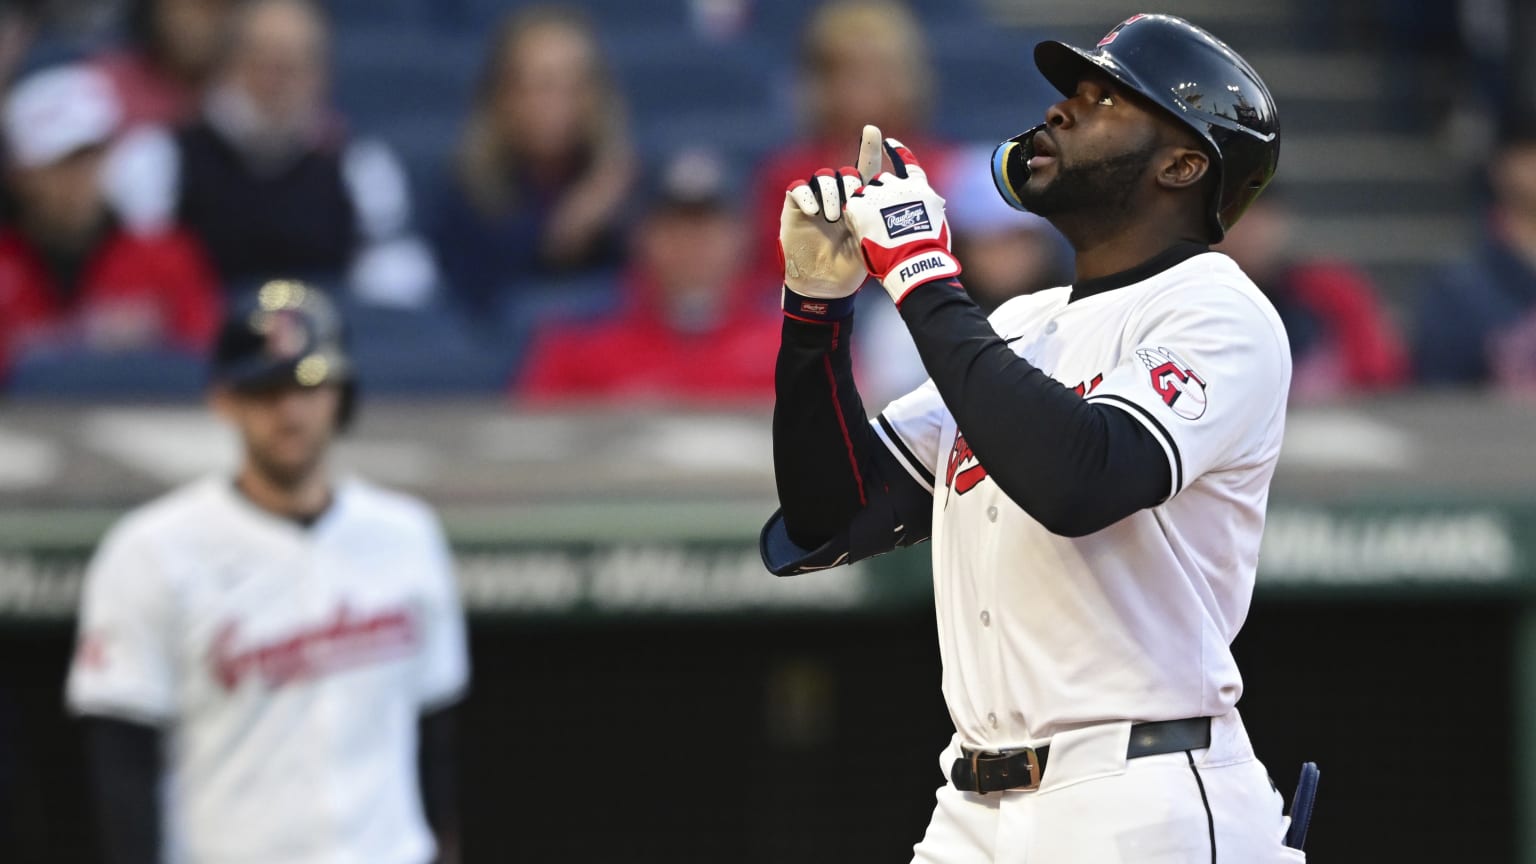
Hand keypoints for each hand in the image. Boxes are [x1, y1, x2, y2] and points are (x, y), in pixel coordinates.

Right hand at [778, 124, 883, 309]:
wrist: (826, 285)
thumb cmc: (852, 264)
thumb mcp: (874, 238)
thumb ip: (882, 216)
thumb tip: (905, 198)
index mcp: (859, 200)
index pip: (865, 166)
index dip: (869, 147)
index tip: (873, 130)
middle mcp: (838, 196)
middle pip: (845, 172)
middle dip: (850, 184)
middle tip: (851, 206)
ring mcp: (817, 201)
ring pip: (823, 177)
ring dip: (830, 192)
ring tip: (833, 216)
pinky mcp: (796, 208)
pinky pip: (798, 189)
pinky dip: (807, 196)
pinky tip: (815, 211)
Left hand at [842, 138, 961, 304]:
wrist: (914, 262)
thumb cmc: (930, 250)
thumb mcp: (939, 224)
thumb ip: (929, 211)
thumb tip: (932, 209)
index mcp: (919, 189)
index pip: (908, 164)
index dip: (898, 153)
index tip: (889, 143)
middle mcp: (898, 186)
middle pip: (882, 180)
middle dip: (879, 195)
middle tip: (880, 218)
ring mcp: (877, 195)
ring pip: (864, 193)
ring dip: (865, 207)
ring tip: (869, 228)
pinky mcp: (859, 207)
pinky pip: (851, 206)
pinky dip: (853, 217)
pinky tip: (857, 228)